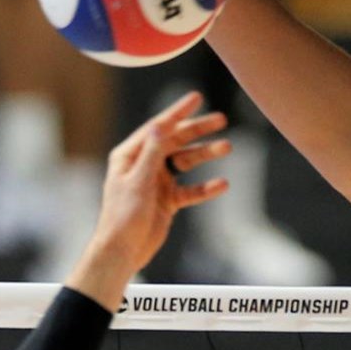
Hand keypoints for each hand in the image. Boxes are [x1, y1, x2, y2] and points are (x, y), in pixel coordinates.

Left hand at [68, 91, 230, 297]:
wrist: (123, 252)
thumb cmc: (122, 217)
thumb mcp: (138, 182)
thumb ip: (151, 155)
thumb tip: (161, 127)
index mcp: (130, 155)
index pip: (157, 128)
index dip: (177, 112)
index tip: (197, 97)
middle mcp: (144, 164)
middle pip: (176, 141)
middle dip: (198, 130)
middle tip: (221, 119)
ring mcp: (158, 181)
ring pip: (186, 162)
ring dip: (206, 155)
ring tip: (227, 147)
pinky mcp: (168, 200)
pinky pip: (191, 189)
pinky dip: (206, 187)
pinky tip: (222, 184)